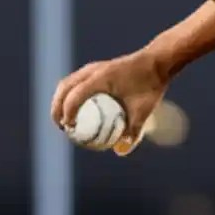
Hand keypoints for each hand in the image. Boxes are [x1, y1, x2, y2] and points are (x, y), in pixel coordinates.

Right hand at [50, 50, 169, 155]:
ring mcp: (93, 67)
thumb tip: (121, 152)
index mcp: (101, 78)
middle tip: (61, 127)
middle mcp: (93, 70)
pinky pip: (76, 81)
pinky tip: (76, 110)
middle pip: (64, 88)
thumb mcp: (145, 110)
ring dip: (60, 100)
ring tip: (63, 119)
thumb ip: (133, 130)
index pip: (75, 96)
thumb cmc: (151, 85)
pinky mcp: (95, 68)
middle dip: (57, 108)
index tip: (68, 129)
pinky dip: (70, 94)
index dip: (67, 113)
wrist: (157, 62)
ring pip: (67, 83)